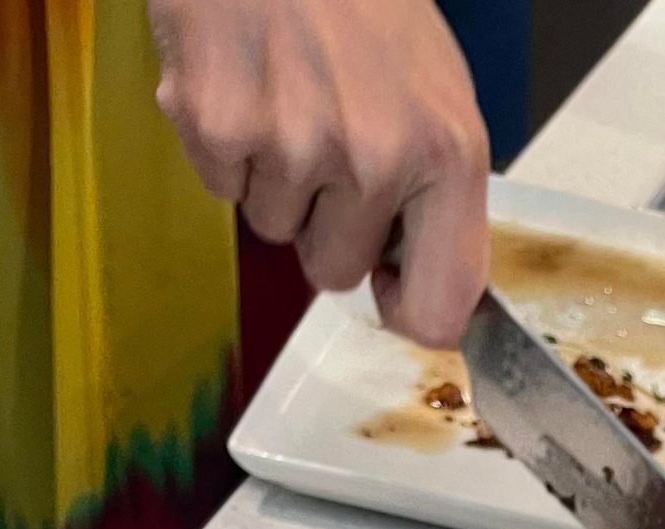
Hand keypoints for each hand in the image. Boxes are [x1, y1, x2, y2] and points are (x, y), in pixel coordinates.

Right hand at [147, 0, 490, 349]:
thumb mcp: (435, 88)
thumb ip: (436, 191)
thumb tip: (420, 283)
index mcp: (446, 153)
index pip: (442, 305)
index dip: (410, 311)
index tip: (392, 290)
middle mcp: (375, 158)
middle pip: (337, 274)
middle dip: (325, 224)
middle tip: (324, 139)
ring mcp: (293, 146)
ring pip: (276, 230)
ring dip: (275, 178)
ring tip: (286, 94)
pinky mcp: (219, 128)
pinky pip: (221, 187)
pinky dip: (226, 145)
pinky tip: (246, 81)